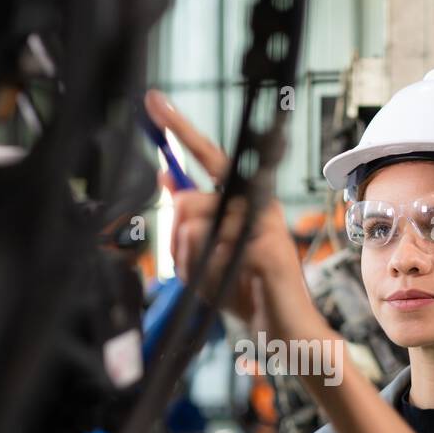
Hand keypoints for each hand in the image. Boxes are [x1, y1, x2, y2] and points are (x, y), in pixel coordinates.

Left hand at [145, 89, 309, 333]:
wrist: (280, 330)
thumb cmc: (247, 290)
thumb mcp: (209, 250)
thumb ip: (192, 214)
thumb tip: (167, 177)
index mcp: (245, 199)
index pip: (209, 155)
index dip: (180, 129)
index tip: (154, 102)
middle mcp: (257, 203)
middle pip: (186, 200)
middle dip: (176, 240)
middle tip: (195, 266)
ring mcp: (265, 224)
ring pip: (191, 227)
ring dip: (191, 263)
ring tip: (216, 280)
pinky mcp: (267, 248)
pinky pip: (210, 251)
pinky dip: (208, 275)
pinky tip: (227, 285)